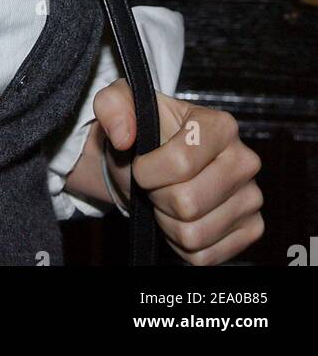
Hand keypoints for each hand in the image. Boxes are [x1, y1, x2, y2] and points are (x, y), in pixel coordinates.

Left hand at [94, 78, 264, 264]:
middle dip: (158, 197)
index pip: (181, 163)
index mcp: (219, 125)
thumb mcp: (119, 105)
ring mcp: (251, 198)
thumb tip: (123, 136)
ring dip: (167, 222)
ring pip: (194, 233)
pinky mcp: (250, 230)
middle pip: (187, 202)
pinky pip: (204, 256)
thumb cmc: (142, 133)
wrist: (155, 164)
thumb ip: (112, 106)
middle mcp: (244, 160)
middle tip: (155, 184)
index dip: (148, 171)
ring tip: (167, 199)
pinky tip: (181, 218)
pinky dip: (181, 244)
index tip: (141, 164)